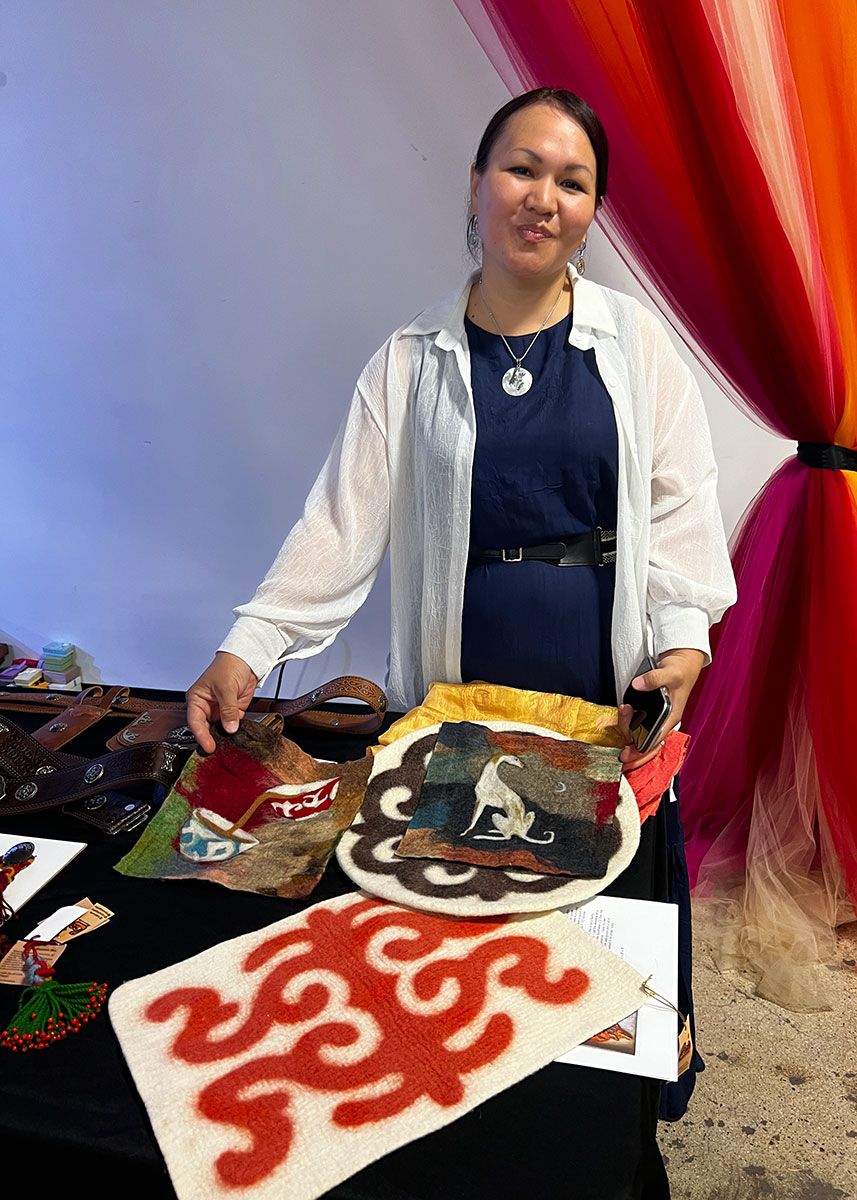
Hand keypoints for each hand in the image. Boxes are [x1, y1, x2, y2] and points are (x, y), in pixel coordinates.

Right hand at [186, 652, 258, 753]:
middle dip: (211, 738)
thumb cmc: (229, 665)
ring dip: (224, 736)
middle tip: (217, 750)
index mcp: (197, 699)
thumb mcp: (226, 688)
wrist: (247, 660)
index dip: (201, 735)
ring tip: (227, 745)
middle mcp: (206, 707)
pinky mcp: (233, 712)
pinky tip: (237, 737)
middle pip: (206, 728)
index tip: (208, 746)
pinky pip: (233, 726)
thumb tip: (229, 727)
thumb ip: (228, 709)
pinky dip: (235, 732)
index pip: (195, 721)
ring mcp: (220, 710)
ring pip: (219, 729)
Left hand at [617, 648, 704, 772]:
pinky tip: (619, 714)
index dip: (640, 753)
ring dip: (626, 725)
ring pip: (637, 731)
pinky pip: (635, 722)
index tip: (626, 755)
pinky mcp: (649, 710)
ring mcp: (655, 717)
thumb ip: (654, 678)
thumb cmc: (680, 671)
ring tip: (624, 709)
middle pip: (643, 739)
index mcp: (670, 719)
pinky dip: (625, 720)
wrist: (682, 663)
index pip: (655, 743)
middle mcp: (662, 721)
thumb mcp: (671, 673)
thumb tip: (637, 684)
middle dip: (628, 740)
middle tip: (621, 724)